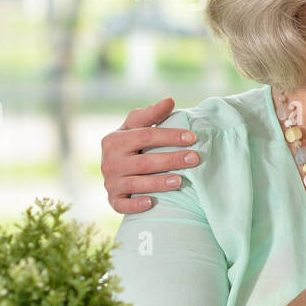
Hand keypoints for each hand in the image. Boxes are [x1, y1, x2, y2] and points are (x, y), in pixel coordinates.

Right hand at [101, 97, 200, 212]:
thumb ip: (151, 115)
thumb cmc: (131, 144)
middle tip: (194, 158)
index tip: (193, 137)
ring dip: (158, 183)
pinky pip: (122, 205)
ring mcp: (111, 182)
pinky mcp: (113, 199)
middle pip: (144, 162)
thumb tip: (170, 100)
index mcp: (114, 140)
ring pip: (136, 184)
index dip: (170, 136)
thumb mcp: (136, 127)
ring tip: (180, 181)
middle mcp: (110, 162)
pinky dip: (135, 204)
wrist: (115, 169)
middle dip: (171, 159)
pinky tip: (152, 202)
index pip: (145, 136)